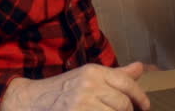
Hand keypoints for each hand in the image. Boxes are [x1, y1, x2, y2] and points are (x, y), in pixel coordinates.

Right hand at [0, 61, 150, 110]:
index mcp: (93, 71)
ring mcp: (81, 103)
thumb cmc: (62, 90)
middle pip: (122, 103)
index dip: (140, 96)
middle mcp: (88, 85)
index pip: (126, 82)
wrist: (29, 102)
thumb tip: (140, 68)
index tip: (145, 107)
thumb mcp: (88, 76)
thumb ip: (115, 75)